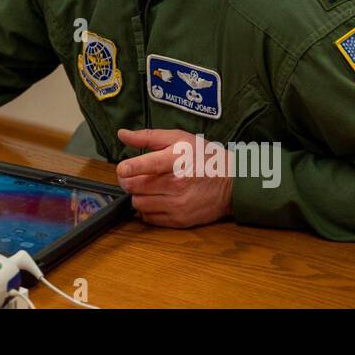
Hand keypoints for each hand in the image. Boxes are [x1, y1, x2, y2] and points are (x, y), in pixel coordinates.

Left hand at [115, 128, 233, 227]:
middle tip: (133, 174)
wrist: (232, 184)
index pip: (147, 165)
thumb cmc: (205, 157)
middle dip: (129, 180)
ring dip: (137, 195)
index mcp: (177, 161)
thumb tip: (123, 134)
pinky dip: (146, 209)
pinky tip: (155, 198)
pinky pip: (148, 218)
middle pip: (135, 186)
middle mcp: (177, 184)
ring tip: (147, 186)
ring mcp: (178, 204)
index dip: (128, 167)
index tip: (122, 168)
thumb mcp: (179, 138)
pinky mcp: (179, 220)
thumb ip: (148, 137)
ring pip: (138, 203)